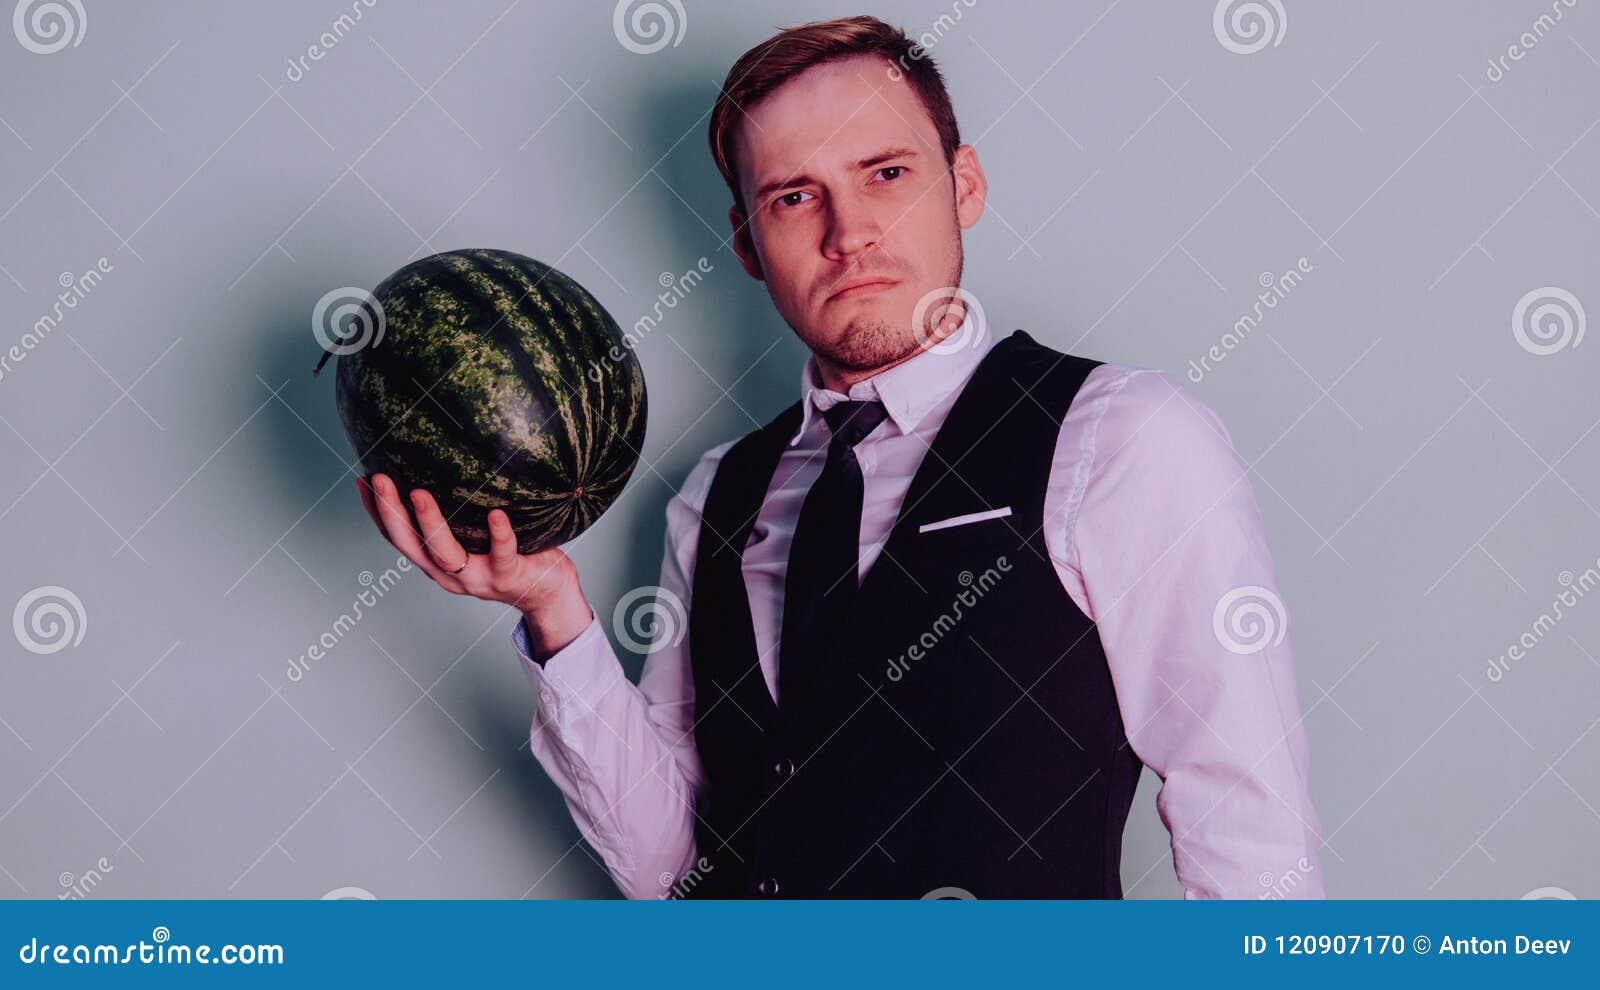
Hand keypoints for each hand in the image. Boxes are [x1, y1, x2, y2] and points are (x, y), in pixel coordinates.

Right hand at [358, 473, 592, 657]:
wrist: (548, 595)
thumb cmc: (512, 557)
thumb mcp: (476, 536)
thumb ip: (461, 512)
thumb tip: (447, 460)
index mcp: (436, 563)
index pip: (397, 538)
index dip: (376, 512)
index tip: (363, 480)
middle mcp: (450, 574)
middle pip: (410, 545)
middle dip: (391, 513)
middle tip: (380, 479)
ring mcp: (478, 579)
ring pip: (446, 554)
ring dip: (430, 523)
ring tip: (419, 493)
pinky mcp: (508, 577)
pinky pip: (503, 554)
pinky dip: (499, 534)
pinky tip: (497, 513)